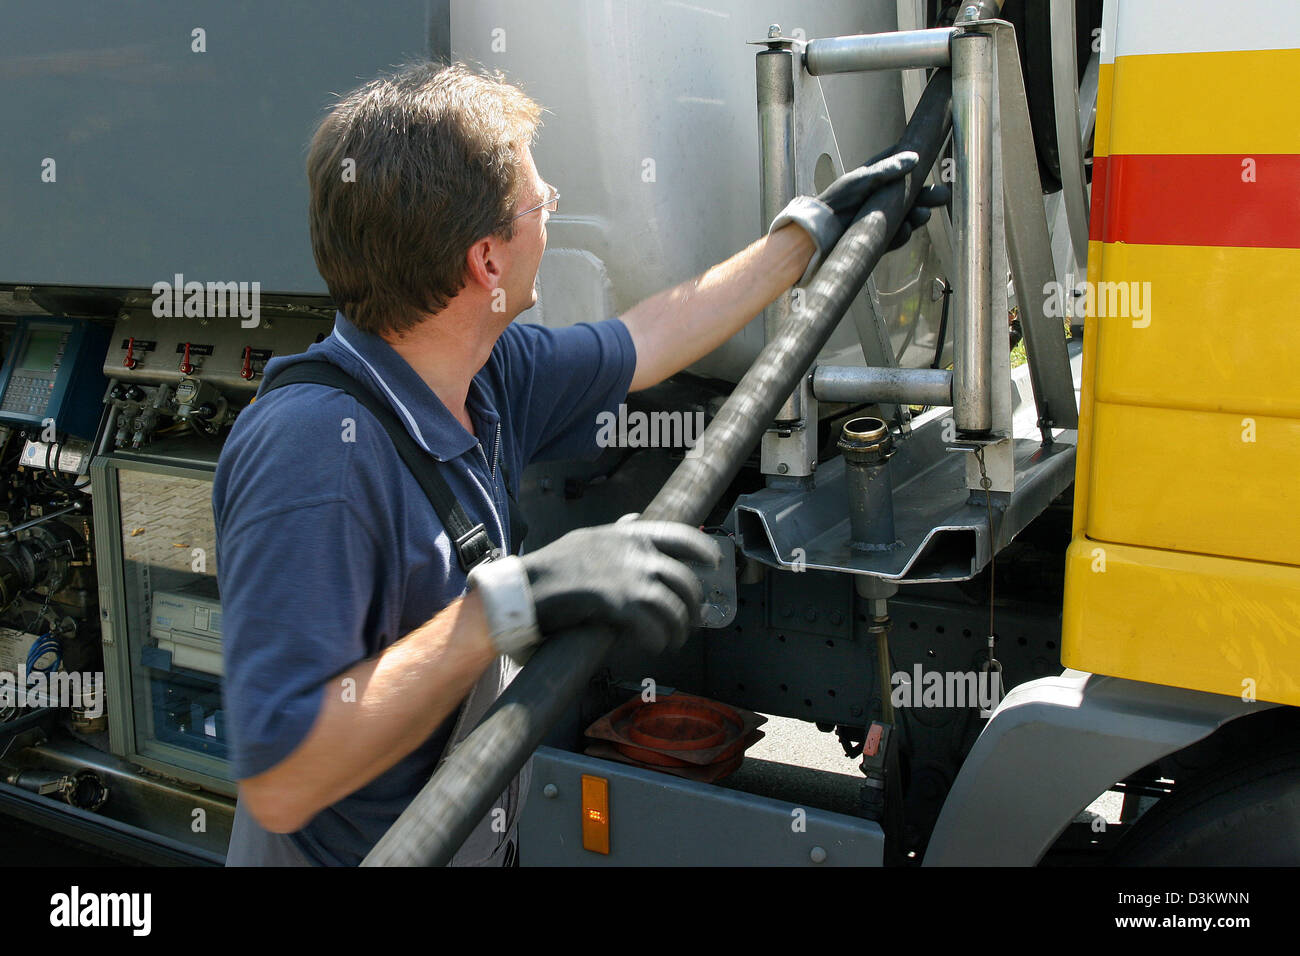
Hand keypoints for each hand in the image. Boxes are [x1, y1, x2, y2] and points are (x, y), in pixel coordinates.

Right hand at [467, 520, 721, 661]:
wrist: (527, 588)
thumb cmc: (553, 565)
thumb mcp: (588, 537)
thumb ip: (616, 532)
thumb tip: (633, 521)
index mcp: (629, 534)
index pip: (681, 536)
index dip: (703, 551)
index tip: (713, 563)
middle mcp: (636, 553)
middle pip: (685, 580)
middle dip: (692, 604)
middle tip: (689, 620)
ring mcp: (630, 578)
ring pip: (675, 607)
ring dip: (679, 629)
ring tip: (672, 641)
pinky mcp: (620, 606)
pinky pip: (655, 626)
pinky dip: (658, 639)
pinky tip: (653, 645)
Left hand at [770, 147, 950, 284]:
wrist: (819, 231)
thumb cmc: (837, 200)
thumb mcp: (863, 179)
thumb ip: (888, 169)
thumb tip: (914, 158)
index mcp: (877, 177)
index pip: (902, 167)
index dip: (918, 165)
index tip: (934, 162)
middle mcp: (881, 196)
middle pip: (912, 194)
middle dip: (928, 196)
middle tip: (943, 196)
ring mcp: (881, 217)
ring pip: (908, 216)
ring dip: (918, 215)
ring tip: (922, 215)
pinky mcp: (879, 236)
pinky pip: (897, 236)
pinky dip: (902, 234)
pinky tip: (906, 229)